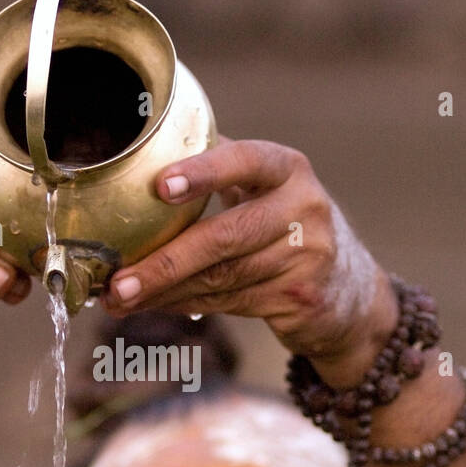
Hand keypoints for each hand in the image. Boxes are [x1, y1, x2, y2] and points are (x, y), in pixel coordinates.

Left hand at [101, 138, 398, 386]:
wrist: (349, 291)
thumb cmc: (283, 227)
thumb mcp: (264, 188)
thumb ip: (216, 169)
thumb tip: (133, 161)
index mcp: (286, 168)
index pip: (244, 161)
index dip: (202, 172)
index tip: (160, 187)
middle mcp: (304, 207)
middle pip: (225, 235)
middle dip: (164, 262)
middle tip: (116, 280)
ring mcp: (308, 256)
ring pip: (221, 277)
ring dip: (163, 291)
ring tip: (118, 299)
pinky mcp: (302, 298)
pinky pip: (229, 302)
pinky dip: (185, 304)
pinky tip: (155, 305)